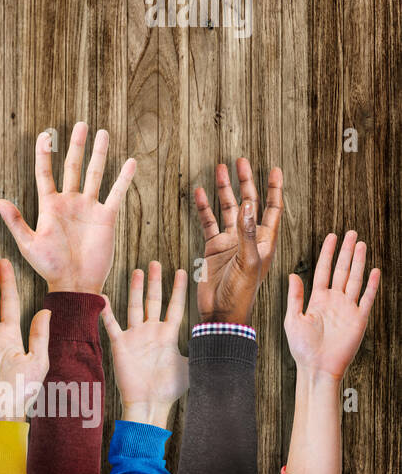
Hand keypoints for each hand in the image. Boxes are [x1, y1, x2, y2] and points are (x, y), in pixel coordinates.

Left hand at [0, 123, 134, 294]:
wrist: (74, 285)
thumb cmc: (48, 267)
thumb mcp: (28, 244)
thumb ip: (15, 221)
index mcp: (49, 206)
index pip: (45, 173)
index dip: (44, 154)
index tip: (45, 135)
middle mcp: (69, 202)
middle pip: (72, 166)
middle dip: (76, 145)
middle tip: (80, 124)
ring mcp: (89, 208)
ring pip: (94, 174)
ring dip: (98, 154)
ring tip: (102, 133)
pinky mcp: (106, 218)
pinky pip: (116, 193)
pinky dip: (123, 178)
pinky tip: (129, 162)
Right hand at [100, 262, 188, 428]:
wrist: (150, 403)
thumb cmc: (170, 388)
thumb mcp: (191, 366)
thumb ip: (200, 348)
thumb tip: (220, 338)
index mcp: (169, 335)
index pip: (175, 306)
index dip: (178, 289)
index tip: (182, 271)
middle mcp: (152, 332)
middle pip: (154, 301)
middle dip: (156, 282)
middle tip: (156, 263)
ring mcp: (135, 337)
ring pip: (135, 306)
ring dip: (136, 289)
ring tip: (138, 271)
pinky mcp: (121, 345)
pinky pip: (112, 325)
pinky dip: (107, 312)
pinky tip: (103, 297)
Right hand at [193, 158, 282, 323]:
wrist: (221, 312)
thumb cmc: (242, 293)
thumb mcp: (248, 263)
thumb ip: (246, 234)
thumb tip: (247, 205)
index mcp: (264, 241)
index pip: (272, 209)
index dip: (274, 189)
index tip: (274, 169)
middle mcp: (249, 237)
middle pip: (249, 203)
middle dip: (246, 182)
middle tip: (241, 161)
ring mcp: (230, 242)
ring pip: (228, 209)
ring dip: (224, 190)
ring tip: (219, 169)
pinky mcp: (213, 247)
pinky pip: (208, 222)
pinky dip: (204, 208)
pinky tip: (200, 193)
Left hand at [284, 232, 379, 379]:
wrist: (317, 368)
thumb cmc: (301, 348)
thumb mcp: (292, 319)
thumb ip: (295, 296)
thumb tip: (292, 274)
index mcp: (317, 299)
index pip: (324, 270)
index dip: (328, 253)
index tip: (332, 236)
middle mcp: (334, 301)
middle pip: (342, 270)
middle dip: (346, 251)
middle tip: (352, 233)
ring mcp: (348, 309)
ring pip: (355, 280)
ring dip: (358, 262)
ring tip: (362, 244)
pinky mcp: (359, 320)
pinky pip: (366, 299)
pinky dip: (371, 285)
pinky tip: (374, 270)